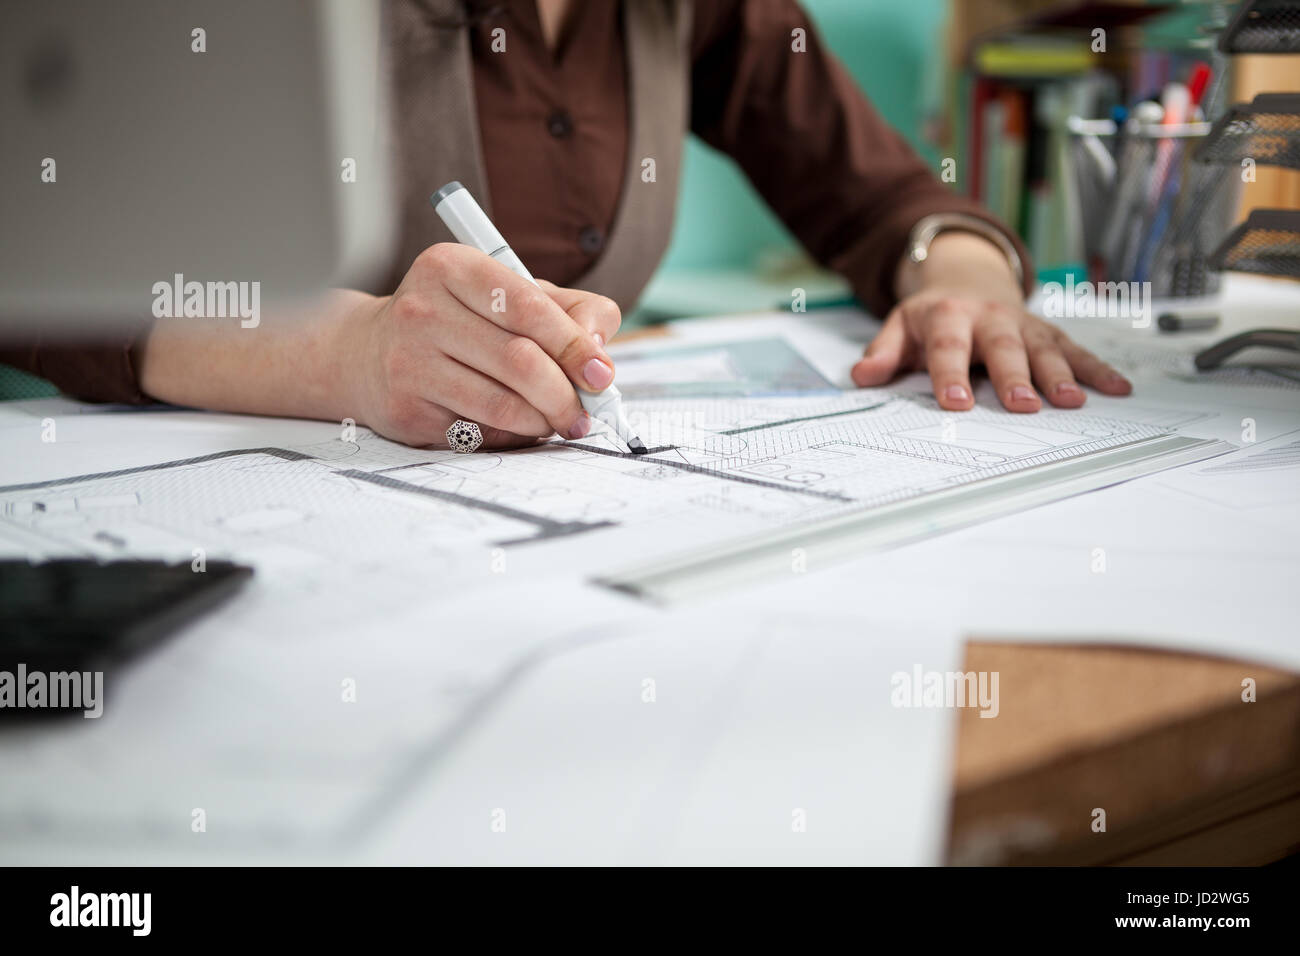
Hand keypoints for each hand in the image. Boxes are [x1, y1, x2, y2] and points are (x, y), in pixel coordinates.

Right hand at [341, 243, 620, 446]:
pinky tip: (518, 425)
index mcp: (452, 267)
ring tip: (558, 420)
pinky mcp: (406, 408)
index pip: (528, 306)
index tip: (601, 374)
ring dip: (544, 420)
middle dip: (565, 393)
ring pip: (502, 403)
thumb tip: (600, 355)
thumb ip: (570, 310)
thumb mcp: (510, 294)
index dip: (574, 345)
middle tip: (585, 411)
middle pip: (520, 360)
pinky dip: (512, 434)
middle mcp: (423, 309)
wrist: (369, 354)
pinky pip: (479, 431)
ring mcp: (408, 361)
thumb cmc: (458, 320)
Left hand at [853, 233, 1130, 411]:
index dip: (950, 374)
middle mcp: (991, 318)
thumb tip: (862, 375)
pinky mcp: (1049, 334)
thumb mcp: (898, 327)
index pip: (948, 347)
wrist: (967, 280)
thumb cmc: (931, 317)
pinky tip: (1117, 389)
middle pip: (1003, 348)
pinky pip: (1076, 351)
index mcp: (949, 316)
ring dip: (1060, 374)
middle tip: (1023, 404)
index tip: (955, 404)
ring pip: (1044, 349)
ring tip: (1072, 401)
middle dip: (1014, 376)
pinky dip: (1098, 369)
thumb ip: (882, 352)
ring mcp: (1024, 325)